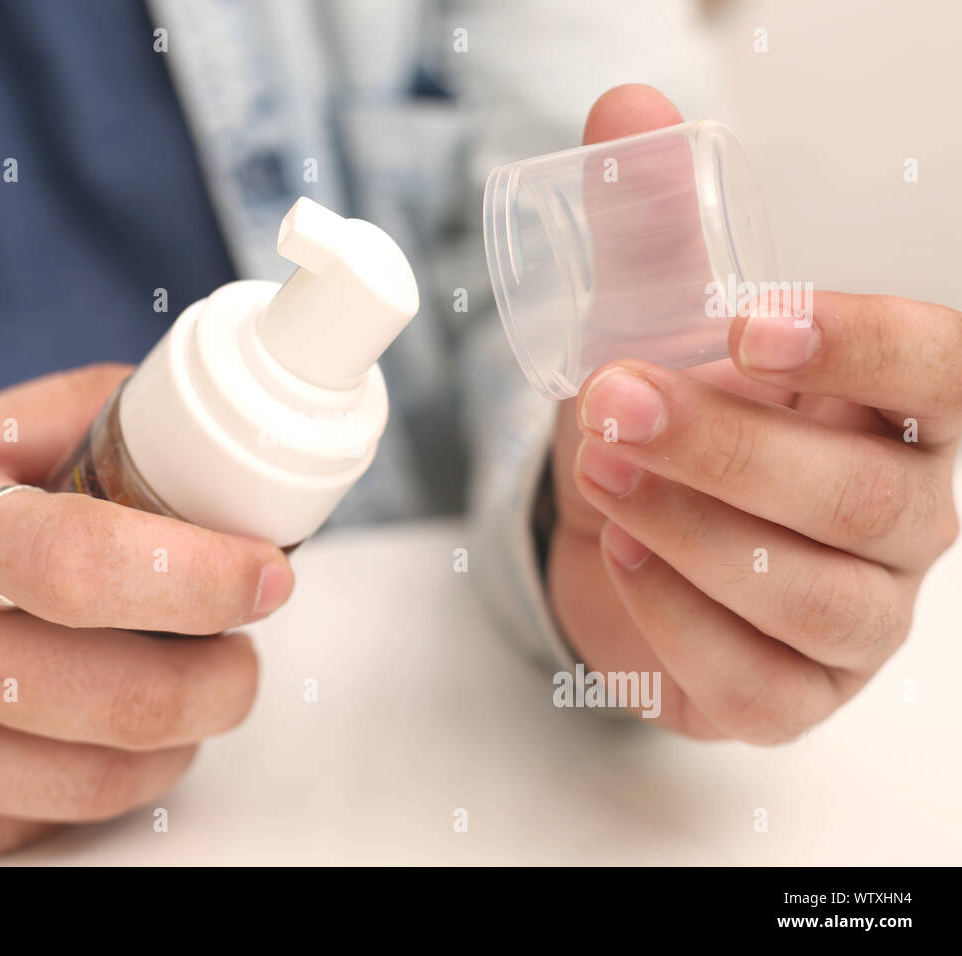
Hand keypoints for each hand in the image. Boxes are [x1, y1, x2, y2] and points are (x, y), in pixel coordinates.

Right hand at [0, 364, 294, 861]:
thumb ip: (75, 417)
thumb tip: (196, 422)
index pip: (81, 566)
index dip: (199, 576)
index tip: (267, 573)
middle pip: (124, 700)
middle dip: (225, 678)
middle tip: (240, 642)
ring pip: (105, 781)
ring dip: (181, 735)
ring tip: (182, 685)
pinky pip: (48, 825)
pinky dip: (104, 779)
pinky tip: (90, 729)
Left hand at [548, 87, 959, 742]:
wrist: (624, 530)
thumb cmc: (672, 423)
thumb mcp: (657, 324)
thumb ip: (652, 229)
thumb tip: (624, 111)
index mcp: (902, 413)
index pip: (946, 374)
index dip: (866, 346)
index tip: (756, 319)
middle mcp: (905, 518)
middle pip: (866, 498)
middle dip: (727, 449)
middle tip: (615, 402)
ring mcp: (858, 619)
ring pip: (814, 595)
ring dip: (691, 530)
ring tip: (600, 473)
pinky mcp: (793, 694)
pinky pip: (757, 681)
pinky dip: (675, 620)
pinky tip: (621, 556)